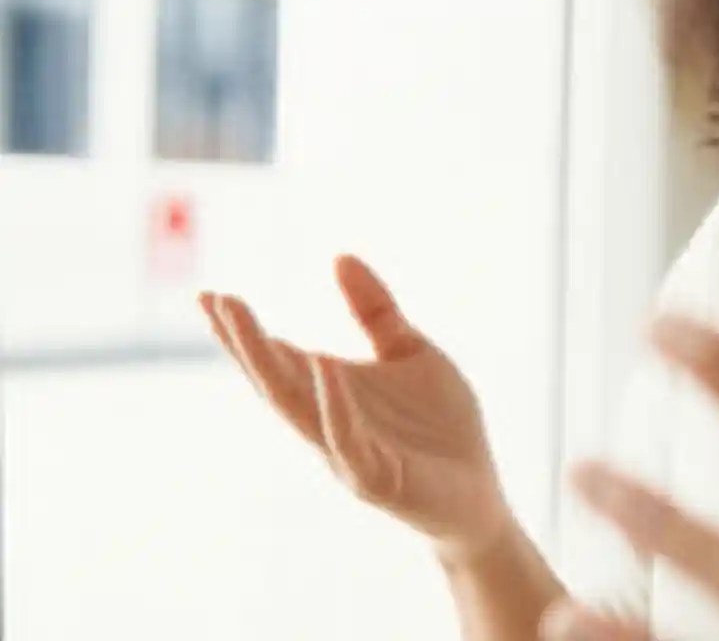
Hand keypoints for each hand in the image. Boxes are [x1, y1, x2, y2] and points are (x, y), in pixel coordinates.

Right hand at [199, 255, 511, 560]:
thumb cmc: (441, 426)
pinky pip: (347, 440)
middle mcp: (328, 421)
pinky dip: (333, 404)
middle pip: (273, 381)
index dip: (244, 330)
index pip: (279, 357)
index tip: (210, 295)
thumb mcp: (409, 351)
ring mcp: (347, 452)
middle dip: (243, 343)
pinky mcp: (376, 479)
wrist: (480, 489)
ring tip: (243, 322)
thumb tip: (339, 256)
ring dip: (268, 367)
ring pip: (296, 410)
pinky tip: (324, 365)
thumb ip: (375, 311)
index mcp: (332, 391)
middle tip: (214, 301)